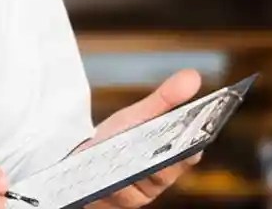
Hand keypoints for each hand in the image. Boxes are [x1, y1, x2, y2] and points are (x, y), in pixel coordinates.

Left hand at [80, 69, 202, 207]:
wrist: (78, 154)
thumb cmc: (114, 137)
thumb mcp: (138, 115)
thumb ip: (166, 99)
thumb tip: (193, 75)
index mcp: (167, 160)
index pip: (187, 158)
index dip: (188, 151)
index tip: (189, 142)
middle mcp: (154, 182)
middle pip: (164, 174)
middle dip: (157, 161)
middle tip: (149, 147)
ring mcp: (134, 196)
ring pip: (138, 188)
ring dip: (129, 172)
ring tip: (119, 159)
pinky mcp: (112, 204)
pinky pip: (114, 197)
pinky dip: (109, 185)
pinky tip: (102, 175)